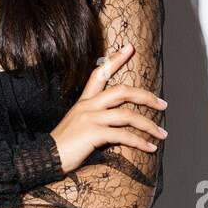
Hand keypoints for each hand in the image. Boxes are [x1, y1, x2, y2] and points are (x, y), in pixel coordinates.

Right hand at [49, 43, 167, 174]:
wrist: (45, 159)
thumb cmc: (64, 146)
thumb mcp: (79, 125)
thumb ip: (96, 119)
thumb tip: (119, 123)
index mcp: (84, 102)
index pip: (99, 74)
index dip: (115, 59)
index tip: (129, 47)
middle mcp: (87, 106)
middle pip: (121, 91)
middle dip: (145, 96)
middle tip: (163, 104)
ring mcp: (90, 118)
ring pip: (127, 115)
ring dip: (148, 125)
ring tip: (162, 133)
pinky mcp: (93, 134)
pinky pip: (123, 135)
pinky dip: (140, 142)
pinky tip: (150, 147)